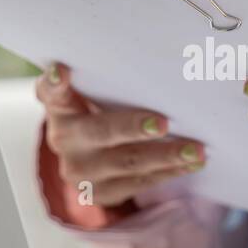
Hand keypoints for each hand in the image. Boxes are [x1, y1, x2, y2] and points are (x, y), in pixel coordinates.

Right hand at [36, 63, 204, 208]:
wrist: (85, 158)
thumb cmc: (95, 112)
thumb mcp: (88, 94)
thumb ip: (98, 76)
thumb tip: (131, 54)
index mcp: (60, 109)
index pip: (51, 92)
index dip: (56, 84)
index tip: (62, 72)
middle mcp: (64, 141)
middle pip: (100, 132)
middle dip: (133, 128)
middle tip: (163, 123)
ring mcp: (81, 172)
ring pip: (127, 163)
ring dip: (165, 157)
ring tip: (196, 150)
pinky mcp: (100, 193)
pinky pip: (139, 183)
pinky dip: (169, 172)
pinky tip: (190, 164)